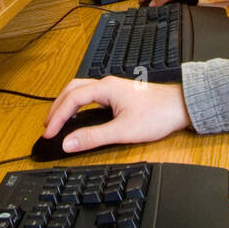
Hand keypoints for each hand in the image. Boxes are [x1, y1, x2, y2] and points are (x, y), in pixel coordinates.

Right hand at [44, 77, 190, 152]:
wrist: (180, 107)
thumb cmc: (157, 115)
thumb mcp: (123, 131)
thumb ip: (93, 137)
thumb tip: (69, 143)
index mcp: (105, 88)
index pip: (72, 100)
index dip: (57, 117)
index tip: (48, 133)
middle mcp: (107, 84)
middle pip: (72, 90)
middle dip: (57, 108)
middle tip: (47, 126)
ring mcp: (113, 88)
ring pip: (81, 90)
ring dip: (66, 104)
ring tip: (58, 121)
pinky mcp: (118, 94)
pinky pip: (90, 95)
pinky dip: (78, 105)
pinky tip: (79, 116)